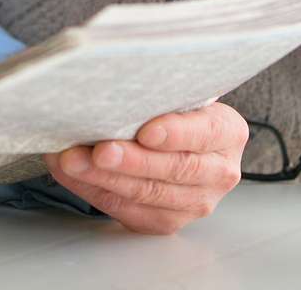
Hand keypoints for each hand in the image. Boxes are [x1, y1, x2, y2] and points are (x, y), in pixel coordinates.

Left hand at [44, 102, 247, 234]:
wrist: (174, 138)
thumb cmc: (171, 107)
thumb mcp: (176, 91)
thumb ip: (158, 90)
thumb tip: (111, 80)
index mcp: (227, 132)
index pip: (205, 132)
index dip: (176, 132)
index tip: (146, 130)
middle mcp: (219, 171)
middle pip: (175, 169)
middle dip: (131, 160)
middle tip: (99, 149)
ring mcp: (195, 202)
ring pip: (148, 193)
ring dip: (104, 178)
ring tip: (74, 160)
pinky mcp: (166, 221)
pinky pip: (127, 210)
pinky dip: (94, 190)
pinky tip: (73, 174)